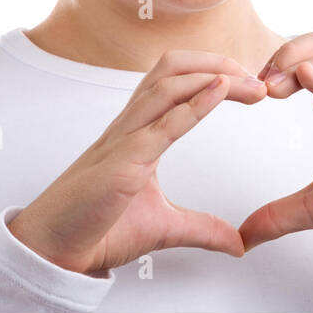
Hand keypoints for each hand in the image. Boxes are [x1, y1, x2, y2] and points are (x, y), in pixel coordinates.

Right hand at [7, 50, 267, 275]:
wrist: (56, 251)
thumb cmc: (96, 228)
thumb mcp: (165, 227)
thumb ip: (202, 228)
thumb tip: (236, 243)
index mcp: (138, 132)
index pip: (177, 82)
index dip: (214, 73)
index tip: (250, 85)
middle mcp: (131, 126)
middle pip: (172, 67)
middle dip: (217, 61)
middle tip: (256, 76)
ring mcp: (125, 140)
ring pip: (166, 84)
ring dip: (212, 74)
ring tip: (247, 80)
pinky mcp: (123, 162)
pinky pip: (161, 124)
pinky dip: (195, 103)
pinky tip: (220, 90)